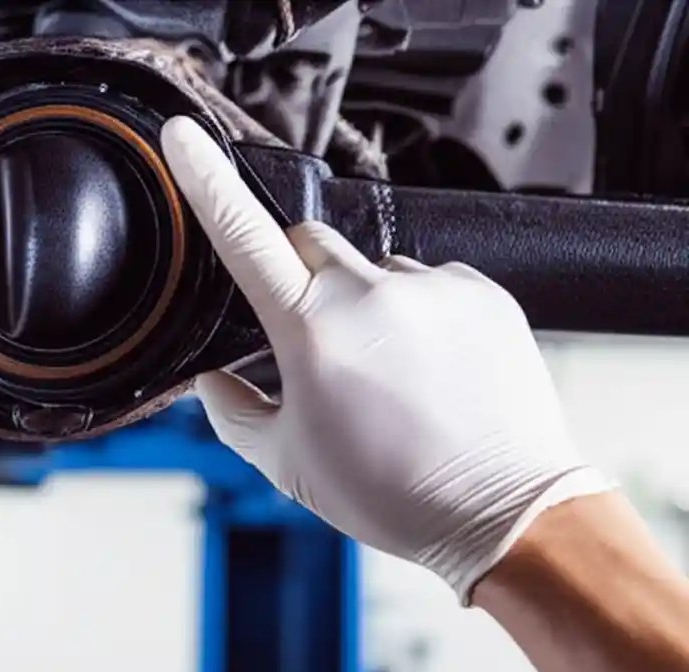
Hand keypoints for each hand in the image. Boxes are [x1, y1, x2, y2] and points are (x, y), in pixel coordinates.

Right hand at [161, 116, 613, 600]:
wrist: (505, 513)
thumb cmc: (393, 494)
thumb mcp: (286, 462)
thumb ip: (231, 410)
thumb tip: (211, 378)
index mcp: (311, 332)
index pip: (243, 236)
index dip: (206, 181)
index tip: (184, 139)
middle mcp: (371, 295)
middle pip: (308, 243)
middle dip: (297, 276)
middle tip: (316, 342)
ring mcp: (433, 288)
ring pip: (372, 267)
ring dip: (366, 302)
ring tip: (390, 373)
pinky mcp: (483, 292)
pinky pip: (430, 281)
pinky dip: (419, 312)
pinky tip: (430, 368)